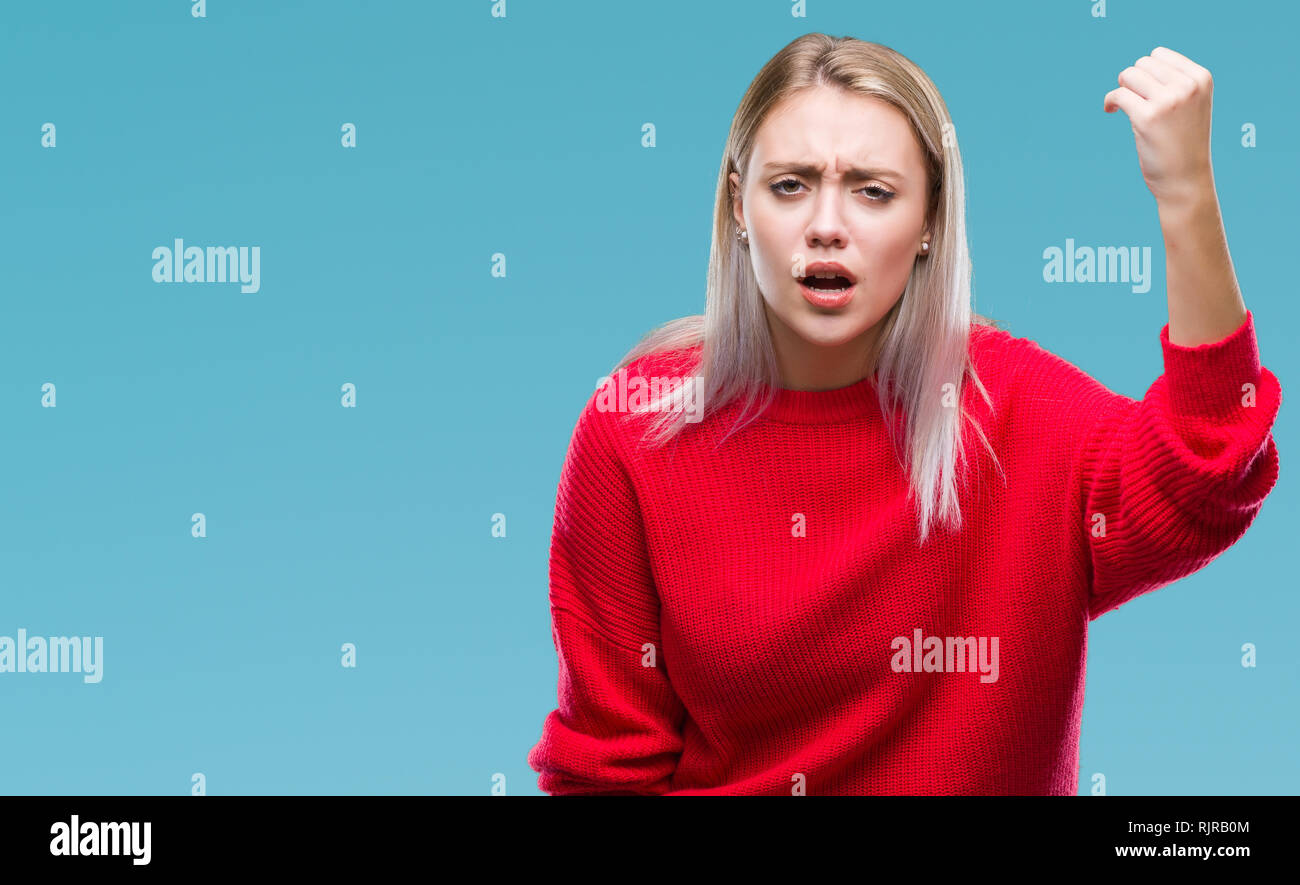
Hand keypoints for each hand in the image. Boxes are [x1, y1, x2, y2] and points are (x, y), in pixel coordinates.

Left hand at [1103, 46, 1214, 205]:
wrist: (1186, 179)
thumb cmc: (1183, 141)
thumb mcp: (1190, 104)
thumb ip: (1174, 81)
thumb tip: (1140, 63)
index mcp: (1201, 78)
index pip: (1160, 55)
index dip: (1145, 71)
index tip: (1142, 89)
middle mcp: (1188, 86)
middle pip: (1142, 64)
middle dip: (1132, 81)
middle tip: (1134, 102)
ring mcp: (1168, 101)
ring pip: (1129, 75)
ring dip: (1122, 89)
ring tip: (1125, 107)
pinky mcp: (1147, 117)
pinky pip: (1118, 95)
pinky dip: (1110, 101)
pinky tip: (1110, 110)